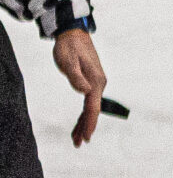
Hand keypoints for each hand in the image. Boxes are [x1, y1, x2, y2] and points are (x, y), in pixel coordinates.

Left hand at [52, 27, 104, 146]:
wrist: (73, 34)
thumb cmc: (69, 47)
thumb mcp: (68, 61)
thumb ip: (76, 77)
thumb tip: (85, 92)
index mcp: (96, 81)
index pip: (92, 107)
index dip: (89, 123)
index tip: (86, 137)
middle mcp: (99, 84)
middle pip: (93, 110)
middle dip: (86, 127)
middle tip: (78, 143)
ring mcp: (96, 83)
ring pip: (90, 108)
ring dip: (84, 123)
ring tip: (76, 138)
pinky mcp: (91, 82)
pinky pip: (88, 102)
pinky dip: (84, 114)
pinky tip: (79, 123)